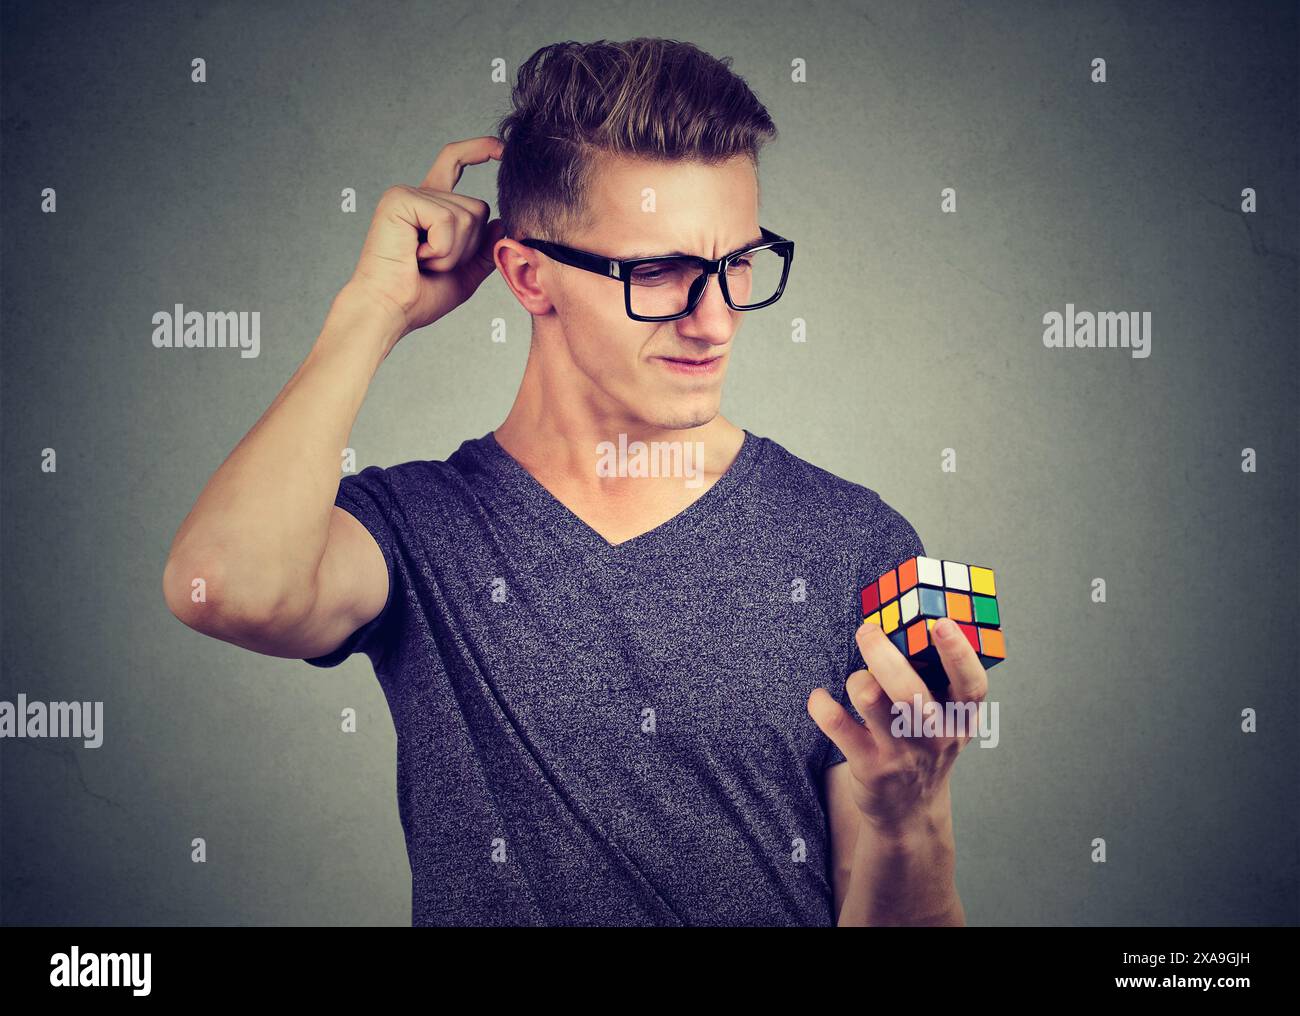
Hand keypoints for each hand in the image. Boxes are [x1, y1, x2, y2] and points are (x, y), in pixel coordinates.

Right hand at [344, 136, 505, 341]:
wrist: (390, 311)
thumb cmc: (418, 297)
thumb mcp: (464, 275)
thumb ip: (484, 250)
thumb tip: (500, 223)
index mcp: (430, 207)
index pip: (455, 163)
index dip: (479, 150)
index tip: (502, 148)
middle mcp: (418, 194)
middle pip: (478, 207)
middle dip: (468, 247)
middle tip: (432, 264)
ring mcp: (407, 193)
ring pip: (467, 216)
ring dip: (453, 252)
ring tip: (422, 262)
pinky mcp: (400, 199)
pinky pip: (447, 219)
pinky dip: (441, 248)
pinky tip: (416, 257)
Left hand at [809, 618, 988, 829]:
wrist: (909, 812)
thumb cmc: (924, 746)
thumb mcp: (944, 719)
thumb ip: (935, 679)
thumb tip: (906, 620)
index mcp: (960, 718)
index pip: (970, 685)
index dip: (959, 653)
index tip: (942, 623)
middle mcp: (935, 736)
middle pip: (911, 691)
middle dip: (884, 655)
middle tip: (866, 630)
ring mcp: (902, 754)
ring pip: (872, 702)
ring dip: (857, 679)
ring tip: (857, 678)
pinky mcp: (870, 767)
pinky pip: (837, 725)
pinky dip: (821, 704)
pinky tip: (819, 698)